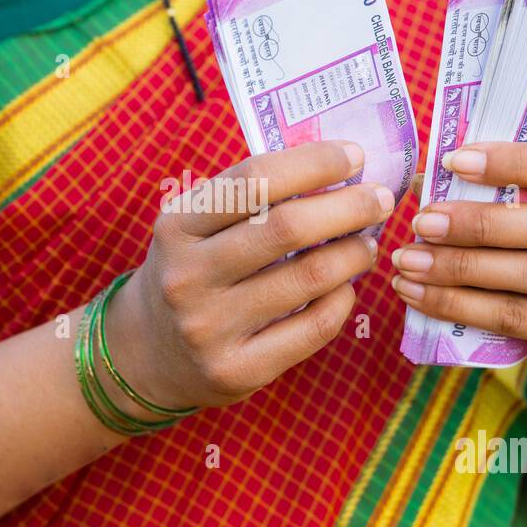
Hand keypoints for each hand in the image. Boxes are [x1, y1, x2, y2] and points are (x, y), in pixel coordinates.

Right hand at [108, 141, 394, 410]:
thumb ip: (250, 199)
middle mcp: (188, 276)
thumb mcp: (195, 227)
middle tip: (381, 199)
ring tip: (367, 244)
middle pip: (288, 228)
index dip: (314, 162)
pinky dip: (342, 299)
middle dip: (349, 207)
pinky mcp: (236, 370)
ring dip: (354, 253)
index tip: (355, 156)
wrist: (146, 353)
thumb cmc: (190, 271)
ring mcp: (209, 328)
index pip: (254, 179)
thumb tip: (338, 167)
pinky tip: (346, 287)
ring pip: (310, 278)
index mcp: (177, 226)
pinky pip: (313, 328)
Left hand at [391, 142, 526, 395]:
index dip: (520, 161)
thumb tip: (426, 175)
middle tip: (422, 222)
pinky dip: (462, 307)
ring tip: (409, 261)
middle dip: (481, 225)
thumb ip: (515, 183)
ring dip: (461, 269)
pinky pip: (519, 320)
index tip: (456, 160)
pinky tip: (421, 296)